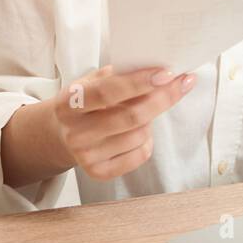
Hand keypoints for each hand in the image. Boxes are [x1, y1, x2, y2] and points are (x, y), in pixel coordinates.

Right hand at [53, 66, 195, 179]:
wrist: (62, 134)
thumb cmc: (86, 102)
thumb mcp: (91, 82)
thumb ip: (118, 75)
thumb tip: (159, 70)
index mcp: (69, 103)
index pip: (108, 91)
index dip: (140, 82)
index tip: (167, 73)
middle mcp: (75, 132)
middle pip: (131, 116)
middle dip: (162, 98)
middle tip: (180, 84)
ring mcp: (86, 155)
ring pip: (140, 135)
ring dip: (152, 120)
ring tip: (144, 111)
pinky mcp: (99, 172)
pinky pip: (140, 155)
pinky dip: (147, 140)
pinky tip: (140, 132)